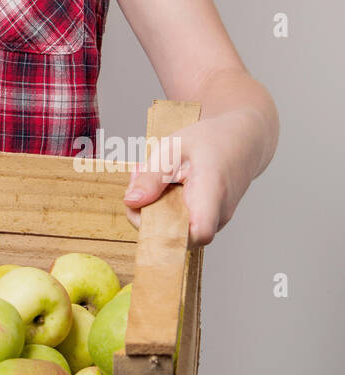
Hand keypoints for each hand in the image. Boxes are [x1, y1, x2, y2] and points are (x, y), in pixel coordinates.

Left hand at [122, 111, 255, 246]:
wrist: (244, 141)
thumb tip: (131, 202)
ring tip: (154, 173)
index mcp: (212, 191)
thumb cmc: (212, 140)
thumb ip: (152, 176)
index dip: (169, 234)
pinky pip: (182, 221)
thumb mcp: (173, 147)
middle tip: (139, 177)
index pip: (198, 232)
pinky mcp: (210, 220)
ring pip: (176, 228)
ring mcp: (217, 220)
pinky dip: (166, 204)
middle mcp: (219, 213)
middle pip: (177, 234)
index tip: (146, 211)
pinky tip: (164, 181)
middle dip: (147, 212)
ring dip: (155, 206)